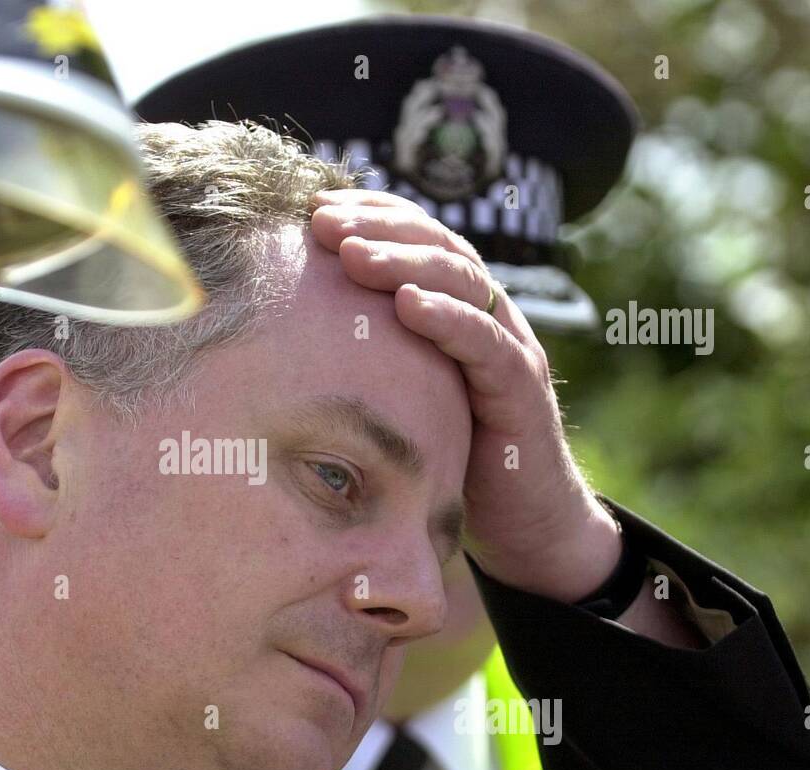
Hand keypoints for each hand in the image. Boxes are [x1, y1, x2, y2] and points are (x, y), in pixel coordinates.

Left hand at [309, 189, 620, 601]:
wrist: (524, 523)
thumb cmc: (451, 455)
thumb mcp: (402, 395)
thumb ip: (368, 357)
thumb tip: (285, 336)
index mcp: (456, 308)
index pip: (417, 238)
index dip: (371, 214)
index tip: (314, 206)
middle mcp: (487, 315)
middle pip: (436, 246)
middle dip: (377, 226)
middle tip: (322, 220)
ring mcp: (509, 348)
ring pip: (462, 283)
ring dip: (404, 262)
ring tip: (353, 252)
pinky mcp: (522, 391)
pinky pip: (487, 344)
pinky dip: (448, 319)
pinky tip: (407, 304)